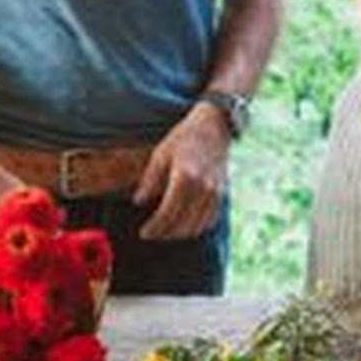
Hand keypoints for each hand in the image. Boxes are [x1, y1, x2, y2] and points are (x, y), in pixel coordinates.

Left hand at [134, 103, 229, 240]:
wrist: (213, 127)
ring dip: (179, 234)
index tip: (143, 232)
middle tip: (151, 233)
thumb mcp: (161, 154)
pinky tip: (184, 225)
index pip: (167, 213)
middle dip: (164, 234)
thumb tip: (139, 202)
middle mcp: (203, 187)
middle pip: (181, 224)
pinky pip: (209, 221)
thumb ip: (150, 180)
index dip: (154, 227)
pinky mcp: (222, 194)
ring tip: (165, 231)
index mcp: (185, 176)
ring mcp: (215, 192)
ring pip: (196, 227)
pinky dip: (196, 228)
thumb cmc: (184, 138)